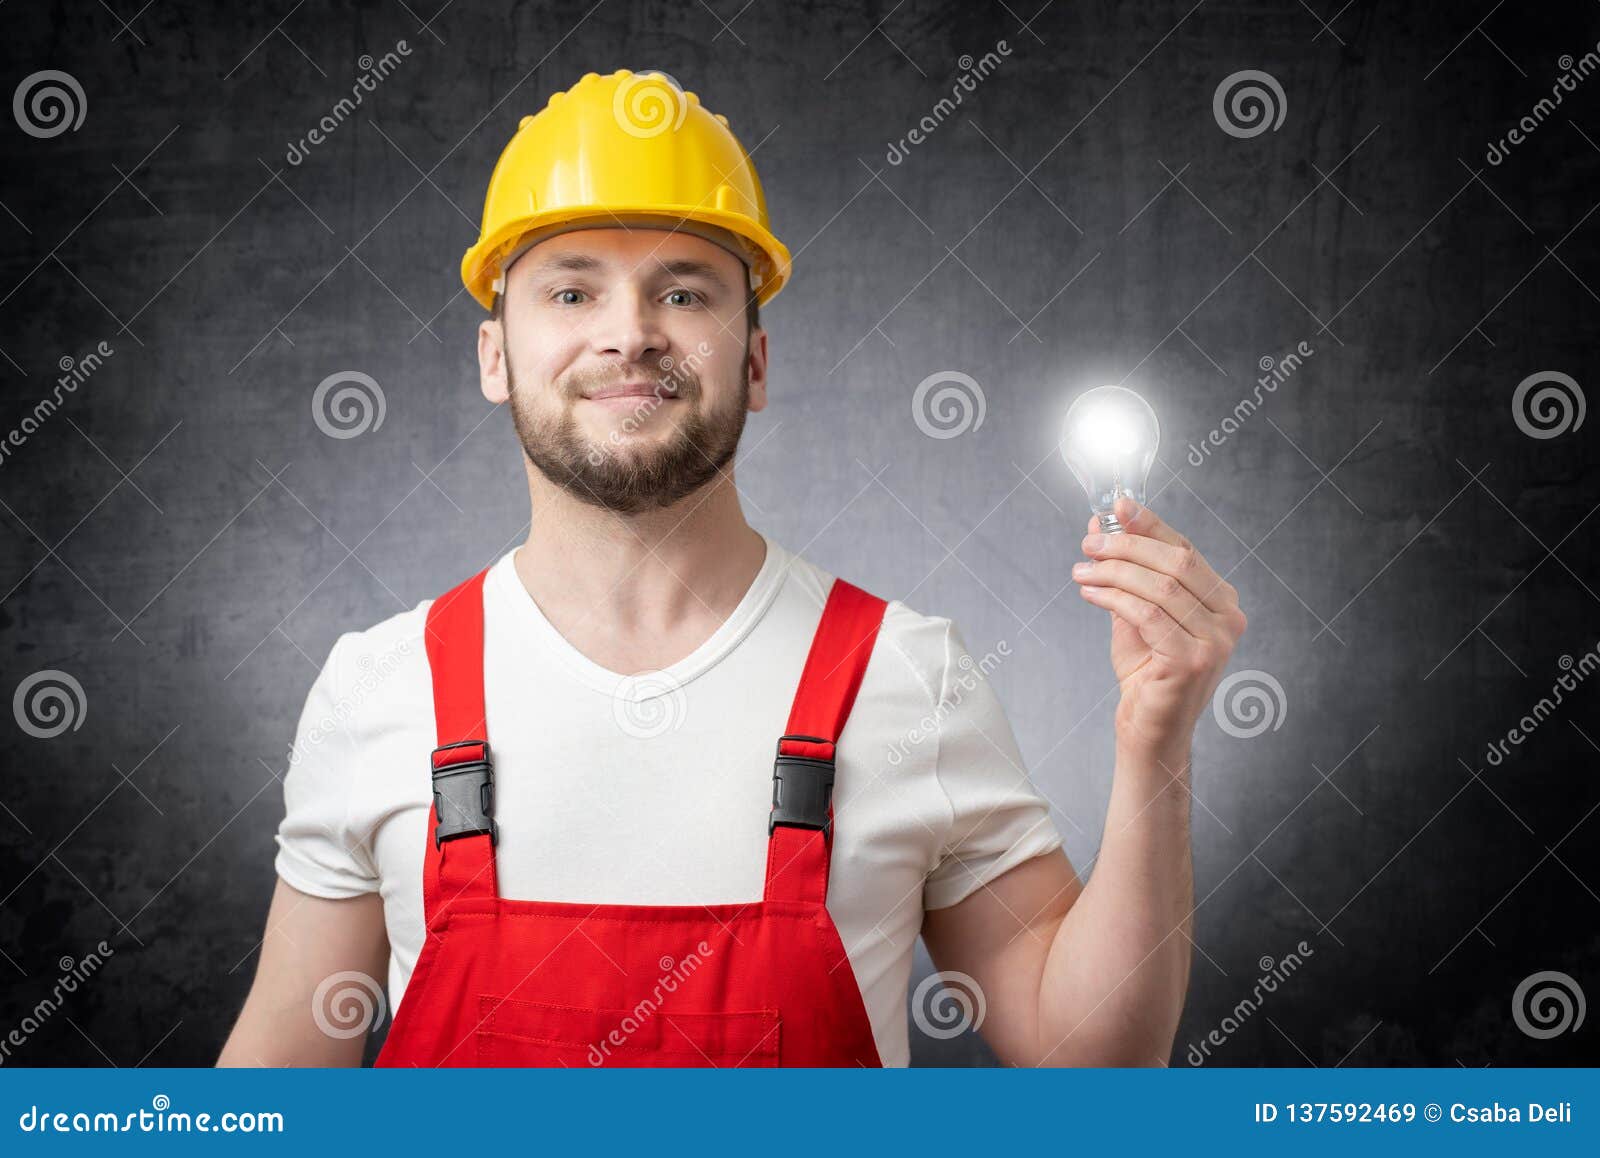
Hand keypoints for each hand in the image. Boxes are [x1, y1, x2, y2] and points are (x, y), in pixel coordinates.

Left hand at [1071, 496, 1246, 753]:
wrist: (1150, 731)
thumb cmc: (1146, 674)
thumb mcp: (1135, 614)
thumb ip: (1125, 573)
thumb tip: (1101, 523)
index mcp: (1222, 602)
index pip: (1186, 550)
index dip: (1151, 525)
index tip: (1119, 506)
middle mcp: (1229, 618)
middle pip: (1174, 563)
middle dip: (1126, 546)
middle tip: (1089, 543)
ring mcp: (1216, 641)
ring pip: (1159, 587)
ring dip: (1113, 572)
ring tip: (1081, 570)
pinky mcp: (1192, 661)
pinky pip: (1147, 615)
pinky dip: (1113, 598)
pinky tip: (1090, 593)